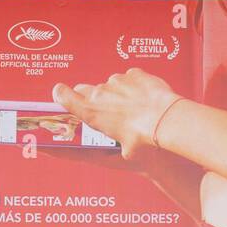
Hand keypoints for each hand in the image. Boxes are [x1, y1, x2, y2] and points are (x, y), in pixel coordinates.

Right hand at [51, 69, 182, 159]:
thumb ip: (117, 145)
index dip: (61, 95)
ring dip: (117, 94)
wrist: (165, 120)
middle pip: (85, 89)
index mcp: (91, 112)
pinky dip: (135, 86)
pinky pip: (130, 78)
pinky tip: (145, 99)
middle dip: (91, 98)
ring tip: (134, 109)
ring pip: (110, 85)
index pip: (63, 95)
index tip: (62, 96)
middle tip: (106, 111)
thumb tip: (125, 146)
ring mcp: (117, 81)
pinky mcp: (135, 74)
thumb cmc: (142, 140)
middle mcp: (100, 93)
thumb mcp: (124, 152)